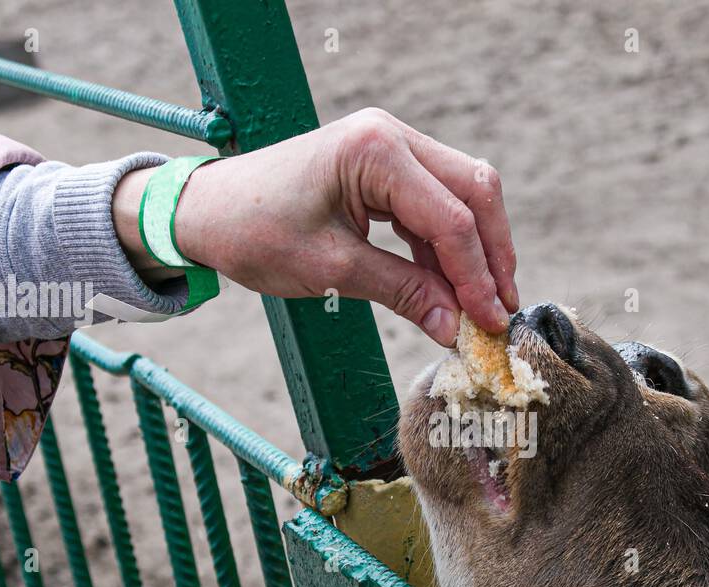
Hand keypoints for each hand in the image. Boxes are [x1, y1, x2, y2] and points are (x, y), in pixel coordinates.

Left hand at [112, 108, 518, 345]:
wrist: (206, 210)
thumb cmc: (254, 233)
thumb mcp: (330, 271)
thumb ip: (402, 293)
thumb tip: (455, 328)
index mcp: (375, 150)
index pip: (450, 218)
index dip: (476, 276)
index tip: (490, 324)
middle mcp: (391, 136)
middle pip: (474, 191)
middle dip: (492, 255)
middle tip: (501, 311)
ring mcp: (390, 147)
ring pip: (462, 195)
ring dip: (475, 251)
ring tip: (482, 306)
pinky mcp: (385, 167)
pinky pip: (434, 204)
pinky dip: (447, 246)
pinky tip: (450, 288)